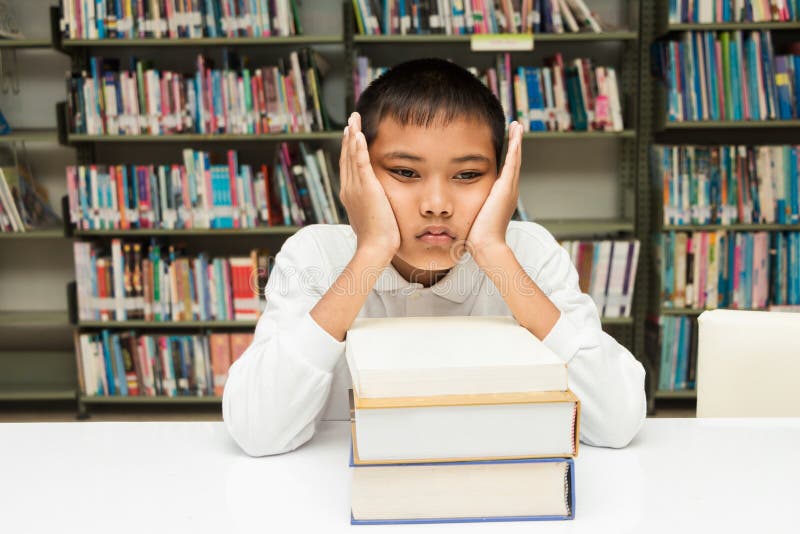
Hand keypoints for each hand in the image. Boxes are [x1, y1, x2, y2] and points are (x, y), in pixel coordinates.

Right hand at [338, 112, 400, 261]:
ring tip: (354, 120)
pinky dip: (358, 148)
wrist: (375, 247)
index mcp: (350, 194)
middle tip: (351, 120)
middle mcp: (349, 188)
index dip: (350, 149)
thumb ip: (372, 206)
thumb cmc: (377, 239)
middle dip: (349, 137)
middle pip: (347, 157)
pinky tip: (358, 134)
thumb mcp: (372, 217)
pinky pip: (360, 163)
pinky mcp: (366, 188)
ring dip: (353, 136)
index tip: (352, 135)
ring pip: (351, 156)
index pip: (349, 167)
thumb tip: (377, 204)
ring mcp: (355, 188)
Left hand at [467, 121, 522, 259]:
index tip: (506, 144)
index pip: (505, 172)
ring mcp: (509, 188)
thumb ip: (468, 208)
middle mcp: (508, 191)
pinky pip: (512, 162)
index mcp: (500, 197)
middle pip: (513, 162)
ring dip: (516, 141)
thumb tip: (453, 209)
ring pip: (515, 159)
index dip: (507, 157)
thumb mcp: (471, 216)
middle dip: (514, 144)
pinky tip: (516, 133)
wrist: (486, 246)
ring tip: (517, 125)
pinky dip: (515, 147)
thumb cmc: (475, 237)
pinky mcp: (506, 187)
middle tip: (517, 127)